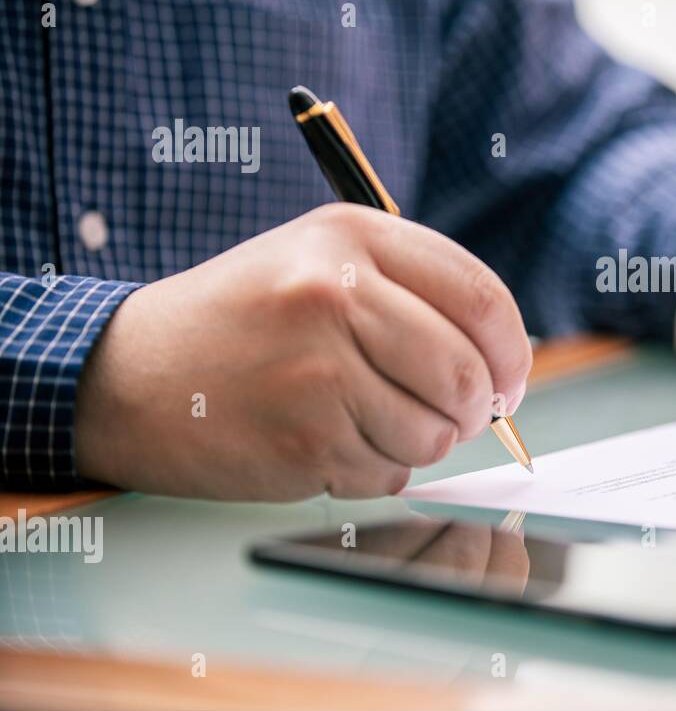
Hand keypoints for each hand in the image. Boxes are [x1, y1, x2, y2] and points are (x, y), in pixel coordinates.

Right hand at [75, 203, 532, 499]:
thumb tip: (504, 360)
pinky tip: (328, 442)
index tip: (508, 379)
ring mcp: (319, 368)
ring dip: (422, 443)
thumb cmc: (242, 321)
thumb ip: (412, 291)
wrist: (128, 373)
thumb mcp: (320, 261)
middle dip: (475, 409)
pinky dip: (375, 471)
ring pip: (434, 432)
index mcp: (352, 236)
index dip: (512, 350)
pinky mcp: (303, 437)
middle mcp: (337, 293)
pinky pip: (388, 473)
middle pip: (466, 372)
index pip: (482, 297)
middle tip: (458, 416)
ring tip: (371, 422)